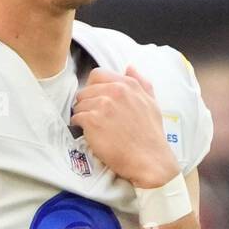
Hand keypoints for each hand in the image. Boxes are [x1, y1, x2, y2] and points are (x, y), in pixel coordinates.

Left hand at [70, 64, 179, 188]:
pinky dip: (78, 125)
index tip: (96, 99)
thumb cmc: (151, 135)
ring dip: (82, 115)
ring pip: (79, 104)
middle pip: (85, 90)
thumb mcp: (152, 103)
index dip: (93, 88)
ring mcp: (102, 106)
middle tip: (92, 116)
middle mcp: (114, 91)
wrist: (150, 160)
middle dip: (86, 103)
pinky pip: (76, 118)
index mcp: (127, 85)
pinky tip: (88, 133)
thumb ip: (141, 83)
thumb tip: (130, 68)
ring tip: (91, 126)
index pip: (97, 75)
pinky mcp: (92, 121)